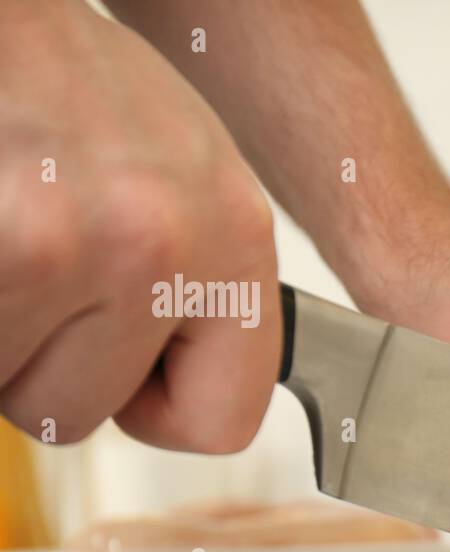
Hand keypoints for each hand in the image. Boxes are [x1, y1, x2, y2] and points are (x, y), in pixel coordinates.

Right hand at [0, 0, 278, 450]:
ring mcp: (66, 244)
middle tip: (37, 265)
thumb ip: (199, 286)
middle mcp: (161, 244)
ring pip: (6, 387)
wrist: (11, 19)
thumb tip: (185, 386)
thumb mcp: (185, 179)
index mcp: (235, 236)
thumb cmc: (77, 84)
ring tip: (10, 231)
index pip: (223, 422)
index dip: (159, 410)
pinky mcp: (5, 243)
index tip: (134, 376)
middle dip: (41, 362)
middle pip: (80, 415)